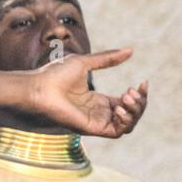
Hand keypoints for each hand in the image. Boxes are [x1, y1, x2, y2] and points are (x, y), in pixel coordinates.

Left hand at [27, 47, 147, 137]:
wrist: (38, 86)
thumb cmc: (54, 74)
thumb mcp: (85, 63)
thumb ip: (107, 59)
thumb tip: (130, 50)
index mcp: (97, 100)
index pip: (126, 102)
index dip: (139, 95)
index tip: (143, 82)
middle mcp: (98, 113)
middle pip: (131, 114)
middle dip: (139, 103)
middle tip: (132, 91)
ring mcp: (95, 121)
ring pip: (128, 125)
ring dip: (135, 112)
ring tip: (126, 97)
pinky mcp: (91, 128)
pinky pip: (117, 132)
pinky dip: (125, 121)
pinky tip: (119, 107)